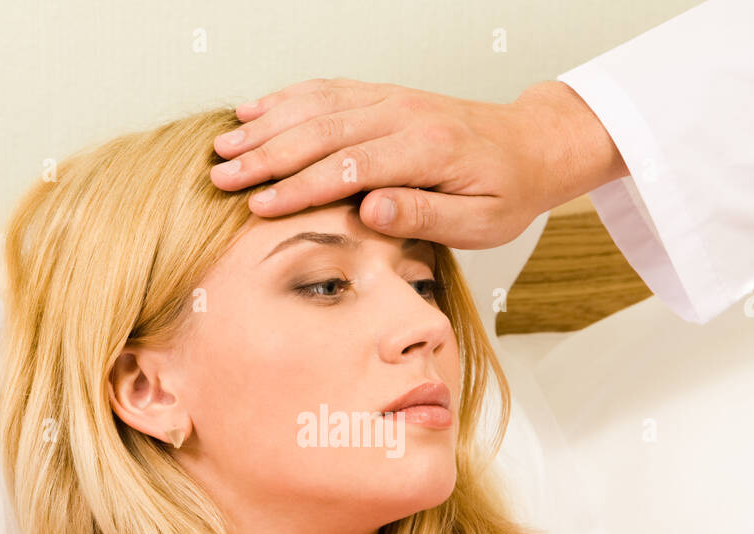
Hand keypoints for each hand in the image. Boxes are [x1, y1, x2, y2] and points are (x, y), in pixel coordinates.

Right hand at [209, 78, 627, 249]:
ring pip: (318, 107)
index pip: (350, 168)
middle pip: (322, 132)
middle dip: (266, 156)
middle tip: (221, 178)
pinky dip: (287, 98)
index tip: (259, 206)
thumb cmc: (507, 192)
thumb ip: (425, 215)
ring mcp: (392, 99)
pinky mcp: (385, 95)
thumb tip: (371, 209)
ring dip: (266, 125)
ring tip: (223, 146)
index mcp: (427, 150)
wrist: (532, 146)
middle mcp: (404, 115)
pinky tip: (254, 110)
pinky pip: (329, 90)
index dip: (299, 188)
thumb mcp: (480, 223)